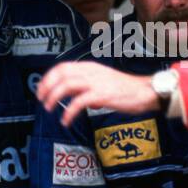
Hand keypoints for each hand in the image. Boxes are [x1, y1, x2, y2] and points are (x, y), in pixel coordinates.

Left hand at [37, 62, 158, 126]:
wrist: (145, 92)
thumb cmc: (127, 90)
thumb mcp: (105, 83)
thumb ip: (90, 89)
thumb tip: (80, 101)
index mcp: (90, 67)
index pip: (62, 67)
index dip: (48, 77)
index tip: (42, 89)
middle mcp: (91, 72)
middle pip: (61, 74)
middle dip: (47, 87)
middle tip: (41, 100)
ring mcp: (96, 83)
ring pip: (66, 86)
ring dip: (54, 98)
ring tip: (50, 109)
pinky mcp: (102, 95)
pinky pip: (79, 103)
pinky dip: (69, 112)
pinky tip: (66, 120)